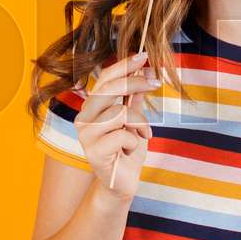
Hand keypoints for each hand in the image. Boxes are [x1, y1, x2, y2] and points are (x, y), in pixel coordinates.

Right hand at [73, 50, 158, 196]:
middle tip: (156, 83)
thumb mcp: (135, 121)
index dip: (123, 66)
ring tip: (142, 136)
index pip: (104, 80)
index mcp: (92, 108)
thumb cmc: (127, 151)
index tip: (143, 57)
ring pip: (121, 113)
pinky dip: (134, 142)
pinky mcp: (93, 152)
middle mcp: (84, 119)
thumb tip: (143, 72)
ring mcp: (86, 136)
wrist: (121, 183)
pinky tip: (130, 151)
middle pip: (108, 90)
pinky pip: (123, 135)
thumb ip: (134, 99)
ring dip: (140, 124)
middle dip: (136, 83)